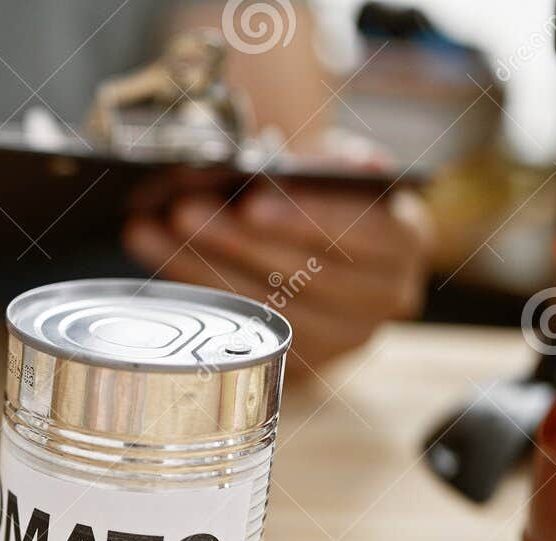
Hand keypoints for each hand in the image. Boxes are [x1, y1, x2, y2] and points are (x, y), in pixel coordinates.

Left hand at [123, 180, 433, 374]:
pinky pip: (239, 329)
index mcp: (404, 241)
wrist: (325, 246)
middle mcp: (384, 297)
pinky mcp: (300, 361)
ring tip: (151, 230)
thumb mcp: (335, 168)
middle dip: (236, 241)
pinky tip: (157, 256)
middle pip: (304, 275)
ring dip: (200, 266)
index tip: (253, 202)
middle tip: (182, 210)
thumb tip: (325, 163)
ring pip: (264, 307)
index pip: (368, 234)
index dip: (309, 219)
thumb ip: (332, 163)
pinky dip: (193, 289)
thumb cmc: (327, 196)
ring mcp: (342, 337)